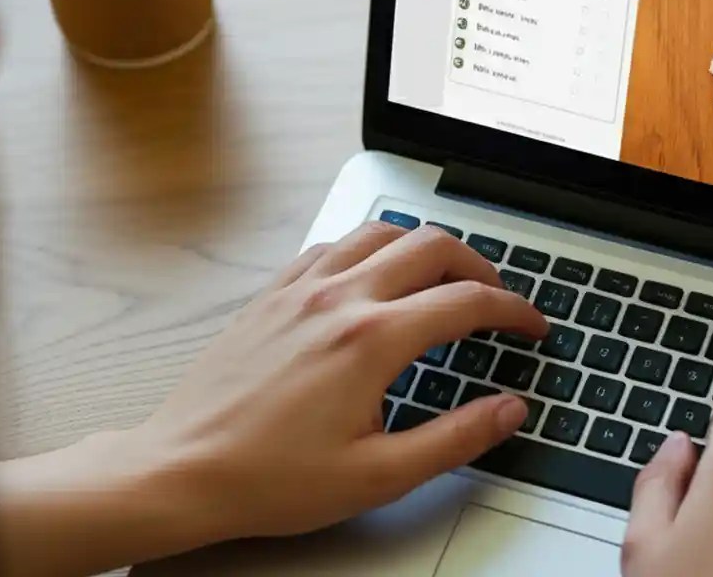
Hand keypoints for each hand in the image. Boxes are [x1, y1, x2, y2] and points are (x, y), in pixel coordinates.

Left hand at [133, 221, 547, 540]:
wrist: (181, 472)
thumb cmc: (268, 479)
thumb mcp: (378, 475)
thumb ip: (455, 438)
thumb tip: (508, 410)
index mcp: (371, 340)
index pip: (467, 303)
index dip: (514, 311)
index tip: (531, 326)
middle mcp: (339, 300)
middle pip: (432, 246)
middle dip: (479, 268)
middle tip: (496, 299)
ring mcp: (300, 290)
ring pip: (381, 232)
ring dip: (425, 247)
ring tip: (444, 277)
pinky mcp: (271, 295)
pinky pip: (332, 245)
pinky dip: (370, 248)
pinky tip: (373, 274)